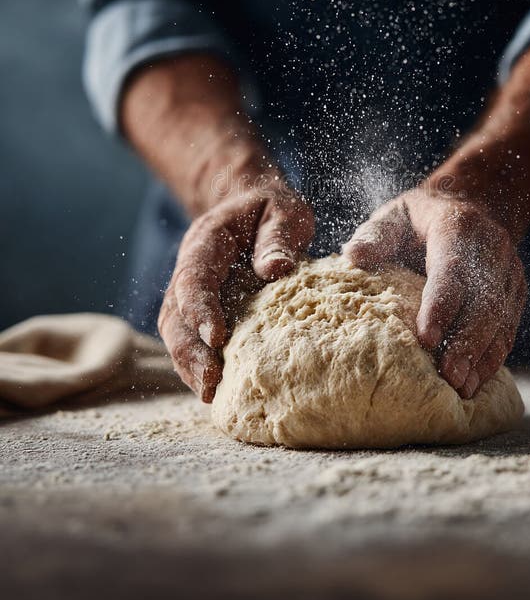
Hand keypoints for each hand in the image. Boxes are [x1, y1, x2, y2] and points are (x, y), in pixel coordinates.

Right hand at [158, 174, 313, 401]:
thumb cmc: (271, 210)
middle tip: (210, 382)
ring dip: (189, 364)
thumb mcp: (283, 211)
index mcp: (207, 241)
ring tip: (210, 394)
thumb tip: (275, 269)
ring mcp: (190, 291)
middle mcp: (190, 268)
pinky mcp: (200, 310)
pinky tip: (216, 389)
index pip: (194, 277)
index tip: (217, 338)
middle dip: (189, 350)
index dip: (200, 308)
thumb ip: (278, 236)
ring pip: (176, 332)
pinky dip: (197, 365)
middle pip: (175, 313)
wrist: (252, 205)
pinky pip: (190, 340)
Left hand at [342, 189, 525, 397]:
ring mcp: (509, 271)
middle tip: (448, 376)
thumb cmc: (418, 219)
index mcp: (459, 226)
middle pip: (483, 300)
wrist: (466, 206)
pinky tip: (476, 382)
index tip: (426, 339)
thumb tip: (354, 257)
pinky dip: (493, 357)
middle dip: (466, 341)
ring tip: (462, 388)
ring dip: (481, 356)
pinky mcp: (515, 291)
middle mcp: (492, 247)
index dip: (441, 306)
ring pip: (500, 318)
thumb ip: (375, 235)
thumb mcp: (393, 216)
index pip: (453, 271)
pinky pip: (508, 328)